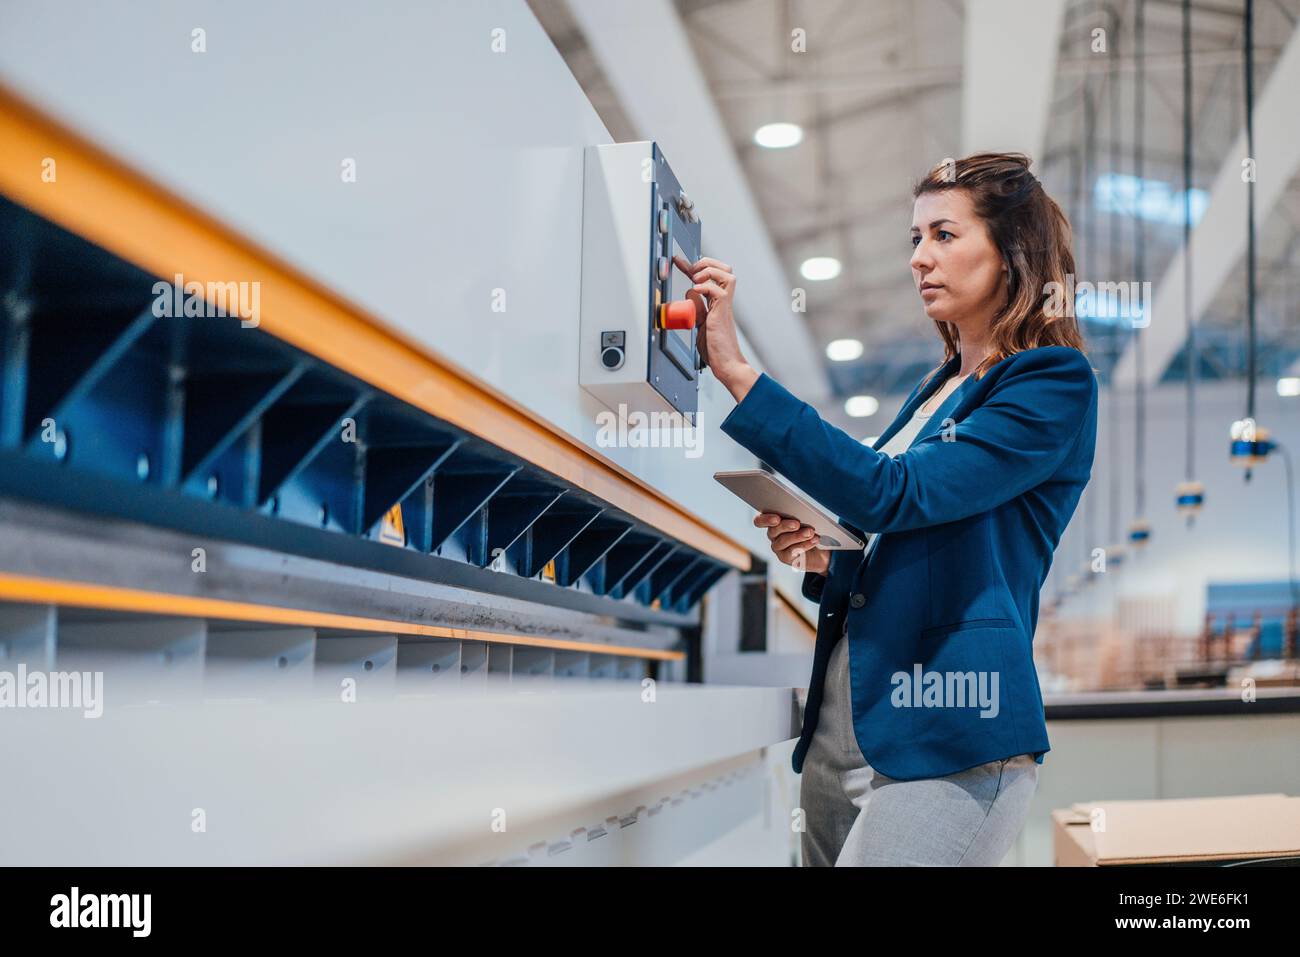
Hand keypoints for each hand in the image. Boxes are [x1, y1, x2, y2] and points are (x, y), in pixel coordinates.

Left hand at [672, 254, 757, 400]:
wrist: (727, 364)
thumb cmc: (716, 349)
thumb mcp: (700, 324)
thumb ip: (697, 309)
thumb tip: (690, 293)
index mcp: (717, 303)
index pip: (707, 277)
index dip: (693, 267)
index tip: (679, 262)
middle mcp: (723, 301)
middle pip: (725, 269)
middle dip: (707, 263)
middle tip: (692, 270)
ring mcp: (725, 306)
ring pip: (727, 274)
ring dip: (709, 271)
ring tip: (697, 279)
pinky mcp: (723, 313)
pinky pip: (719, 291)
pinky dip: (706, 287)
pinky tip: (697, 292)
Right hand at [754, 512, 829, 574]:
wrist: (819, 550)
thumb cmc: (809, 528)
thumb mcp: (804, 519)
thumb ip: (798, 514)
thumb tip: (802, 511)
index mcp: (772, 521)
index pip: (760, 521)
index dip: (765, 520)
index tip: (777, 518)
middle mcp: (772, 534)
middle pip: (772, 530)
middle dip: (785, 526)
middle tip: (797, 524)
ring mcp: (777, 547)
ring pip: (782, 541)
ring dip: (797, 536)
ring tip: (810, 532)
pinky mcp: (784, 557)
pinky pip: (792, 551)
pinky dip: (804, 544)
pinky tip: (814, 540)